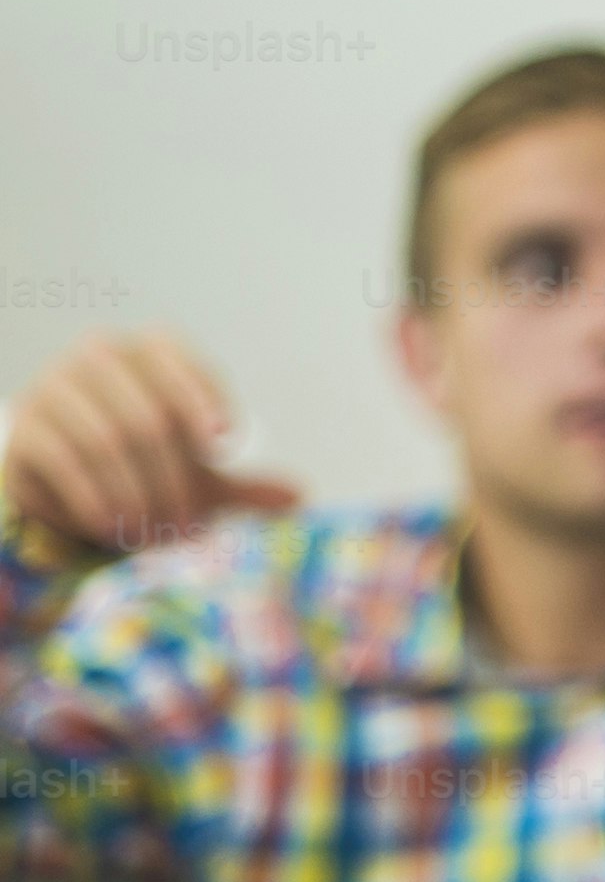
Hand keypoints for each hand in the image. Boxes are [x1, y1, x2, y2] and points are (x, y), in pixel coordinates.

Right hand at [4, 331, 292, 555]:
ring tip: (155, 531)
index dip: (204, 399)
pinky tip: (114, 526)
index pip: (179, 362)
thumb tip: (300, 497)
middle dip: (174, 477)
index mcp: (147, 350)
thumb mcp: (196, 472)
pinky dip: (95, 498)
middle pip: (148, 416)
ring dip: (137, 494)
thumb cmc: (145, 463)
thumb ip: (243, 483)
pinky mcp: (24, 428)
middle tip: (187, 522)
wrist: (66, 471)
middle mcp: (96, 356)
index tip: (223, 446)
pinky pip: (64, 460)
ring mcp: (53, 387)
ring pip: (108, 441)